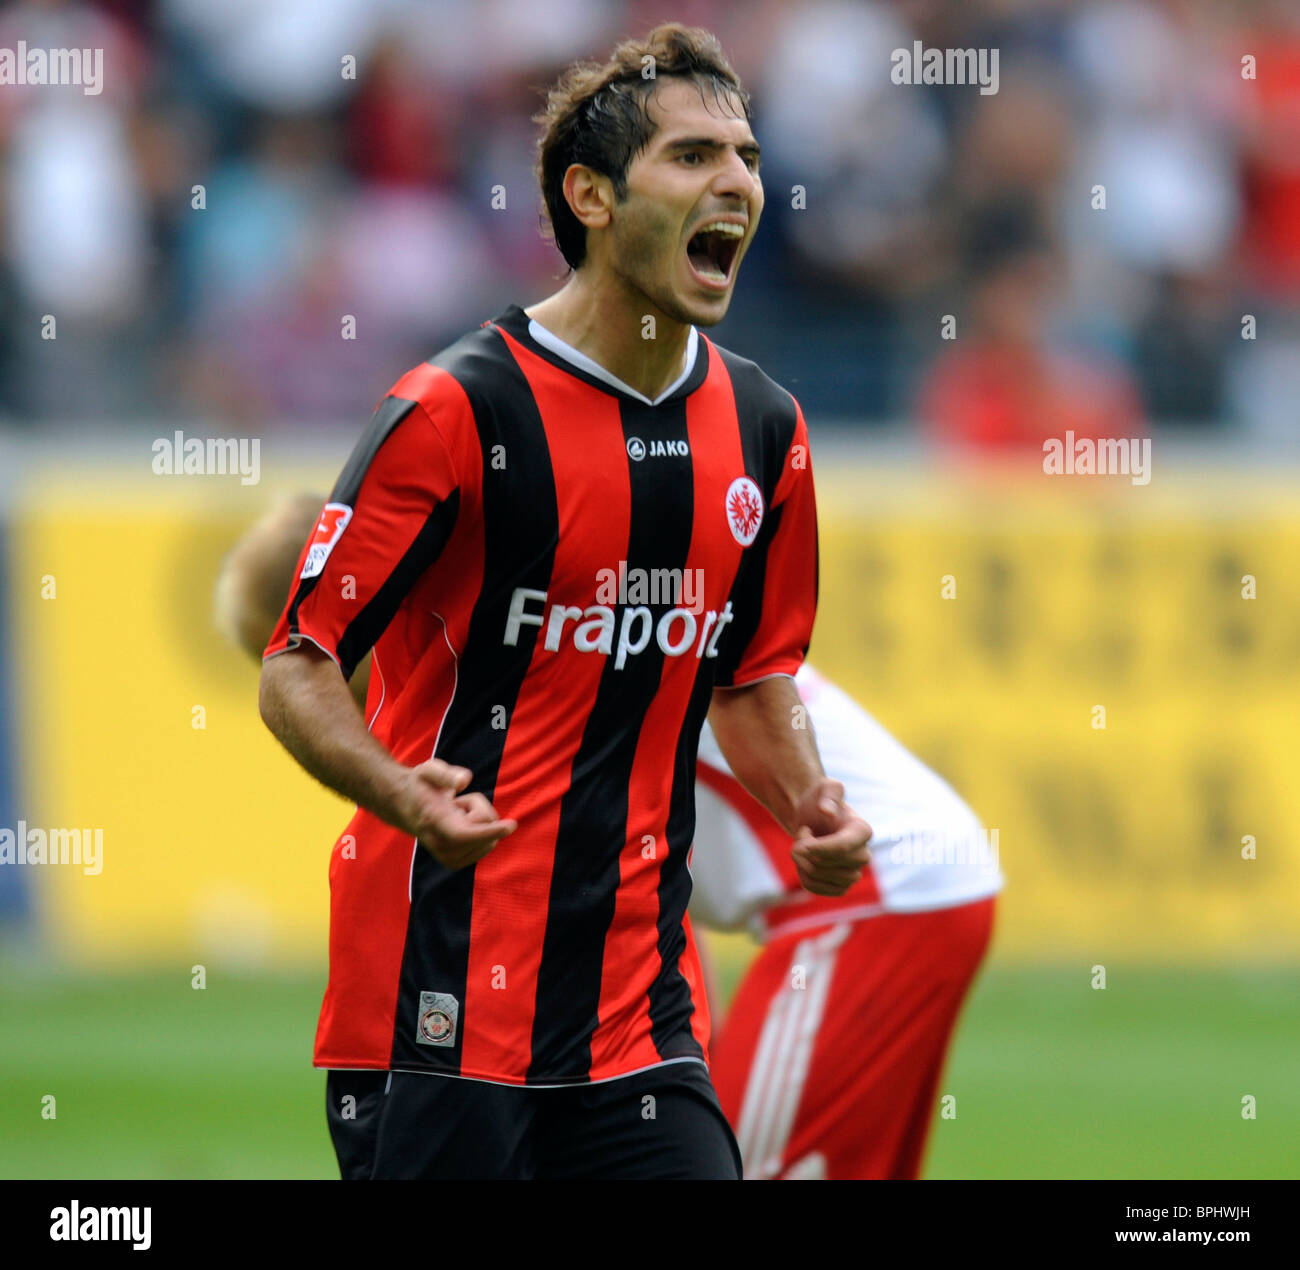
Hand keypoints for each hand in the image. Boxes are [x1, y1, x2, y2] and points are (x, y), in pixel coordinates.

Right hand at [389, 759, 516, 869]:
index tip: (512, 825)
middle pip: (483, 829)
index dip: (489, 831)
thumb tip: (464, 781)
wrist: (405, 807)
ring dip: (479, 821)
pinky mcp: (455, 863)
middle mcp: (439, 845)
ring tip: (456, 813)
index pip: (463, 833)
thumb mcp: (428, 770)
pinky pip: (488, 845)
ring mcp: (447, 858)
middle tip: (456, 802)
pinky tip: (460, 824)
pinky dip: (481, 832)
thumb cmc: (421, 785)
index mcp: (432, 822)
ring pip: (489, 838)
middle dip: (480, 809)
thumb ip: (445, 774)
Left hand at [790, 777, 871, 897]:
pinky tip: (804, 860)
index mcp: (862, 831)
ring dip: (801, 861)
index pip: (842, 847)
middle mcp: (863, 855)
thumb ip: (829, 793)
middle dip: (806, 850)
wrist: (812, 818)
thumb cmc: (820, 800)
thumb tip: (827, 811)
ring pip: (819, 877)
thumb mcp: (825, 788)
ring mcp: (852, 873)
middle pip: (828, 864)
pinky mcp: (839, 887)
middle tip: (803, 832)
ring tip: (803, 845)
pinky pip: (814, 887)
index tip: (801, 839)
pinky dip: (801, 874)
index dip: (818, 847)